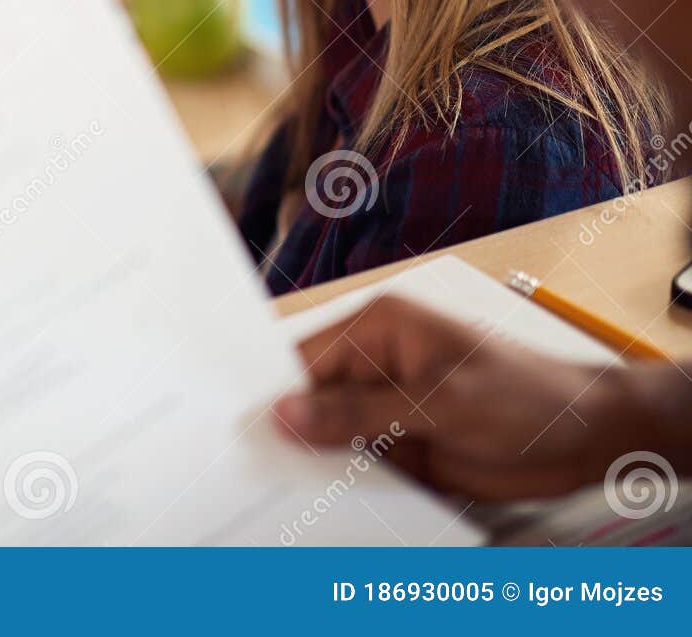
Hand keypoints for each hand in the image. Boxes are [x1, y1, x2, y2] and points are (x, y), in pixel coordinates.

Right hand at [272, 295, 669, 500]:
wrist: (592, 438)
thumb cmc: (528, 396)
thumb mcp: (440, 403)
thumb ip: (360, 412)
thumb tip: (287, 414)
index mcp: (379, 329)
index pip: (305, 358)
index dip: (272, 392)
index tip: (241, 427)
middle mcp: (375, 365)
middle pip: (311, 399)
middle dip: (289, 431)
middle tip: (251, 466)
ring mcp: (388, 408)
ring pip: (330, 437)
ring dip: (316, 463)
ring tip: (280, 492)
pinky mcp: (403, 446)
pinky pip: (359, 466)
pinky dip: (346, 486)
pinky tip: (326, 503)